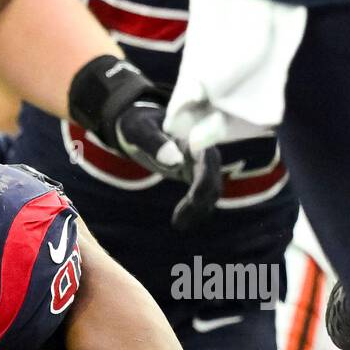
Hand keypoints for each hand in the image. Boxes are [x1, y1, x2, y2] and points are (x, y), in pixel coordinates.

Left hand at [114, 101, 221, 229]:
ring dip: (198, 210)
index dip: (205, 178)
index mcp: (191, 137)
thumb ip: (153, 142)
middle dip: (201, 201)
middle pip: (213, 177)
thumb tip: (175, 162)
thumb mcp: (139, 130)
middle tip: (180, 222)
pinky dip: (195, 209)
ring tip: (179, 225)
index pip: (207, 159)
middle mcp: (201, 150)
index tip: (195, 199)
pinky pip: (203, 194)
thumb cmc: (136, 125)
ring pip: (210, 190)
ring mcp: (199, 163)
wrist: (137, 125)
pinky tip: (181, 222)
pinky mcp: (193, 173)